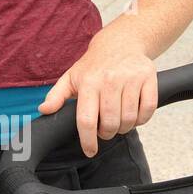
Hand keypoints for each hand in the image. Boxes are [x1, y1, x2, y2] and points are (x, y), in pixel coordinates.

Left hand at [37, 35, 158, 157]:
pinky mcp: (148, 79)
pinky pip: (148, 110)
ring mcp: (130, 79)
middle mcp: (109, 81)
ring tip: (118, 122)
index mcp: (88, 83)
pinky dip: (141, 119)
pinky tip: (133, 115)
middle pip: (110, 123)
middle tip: (105, 131)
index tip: (89, 151)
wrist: (120, 43)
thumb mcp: (71, 77)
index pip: (86, 119)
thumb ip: (56, 96)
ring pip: (129, 119)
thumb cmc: (94, 65)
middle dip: (107, 134)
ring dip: (124, 128)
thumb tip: (44, 111)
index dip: (88, 140)